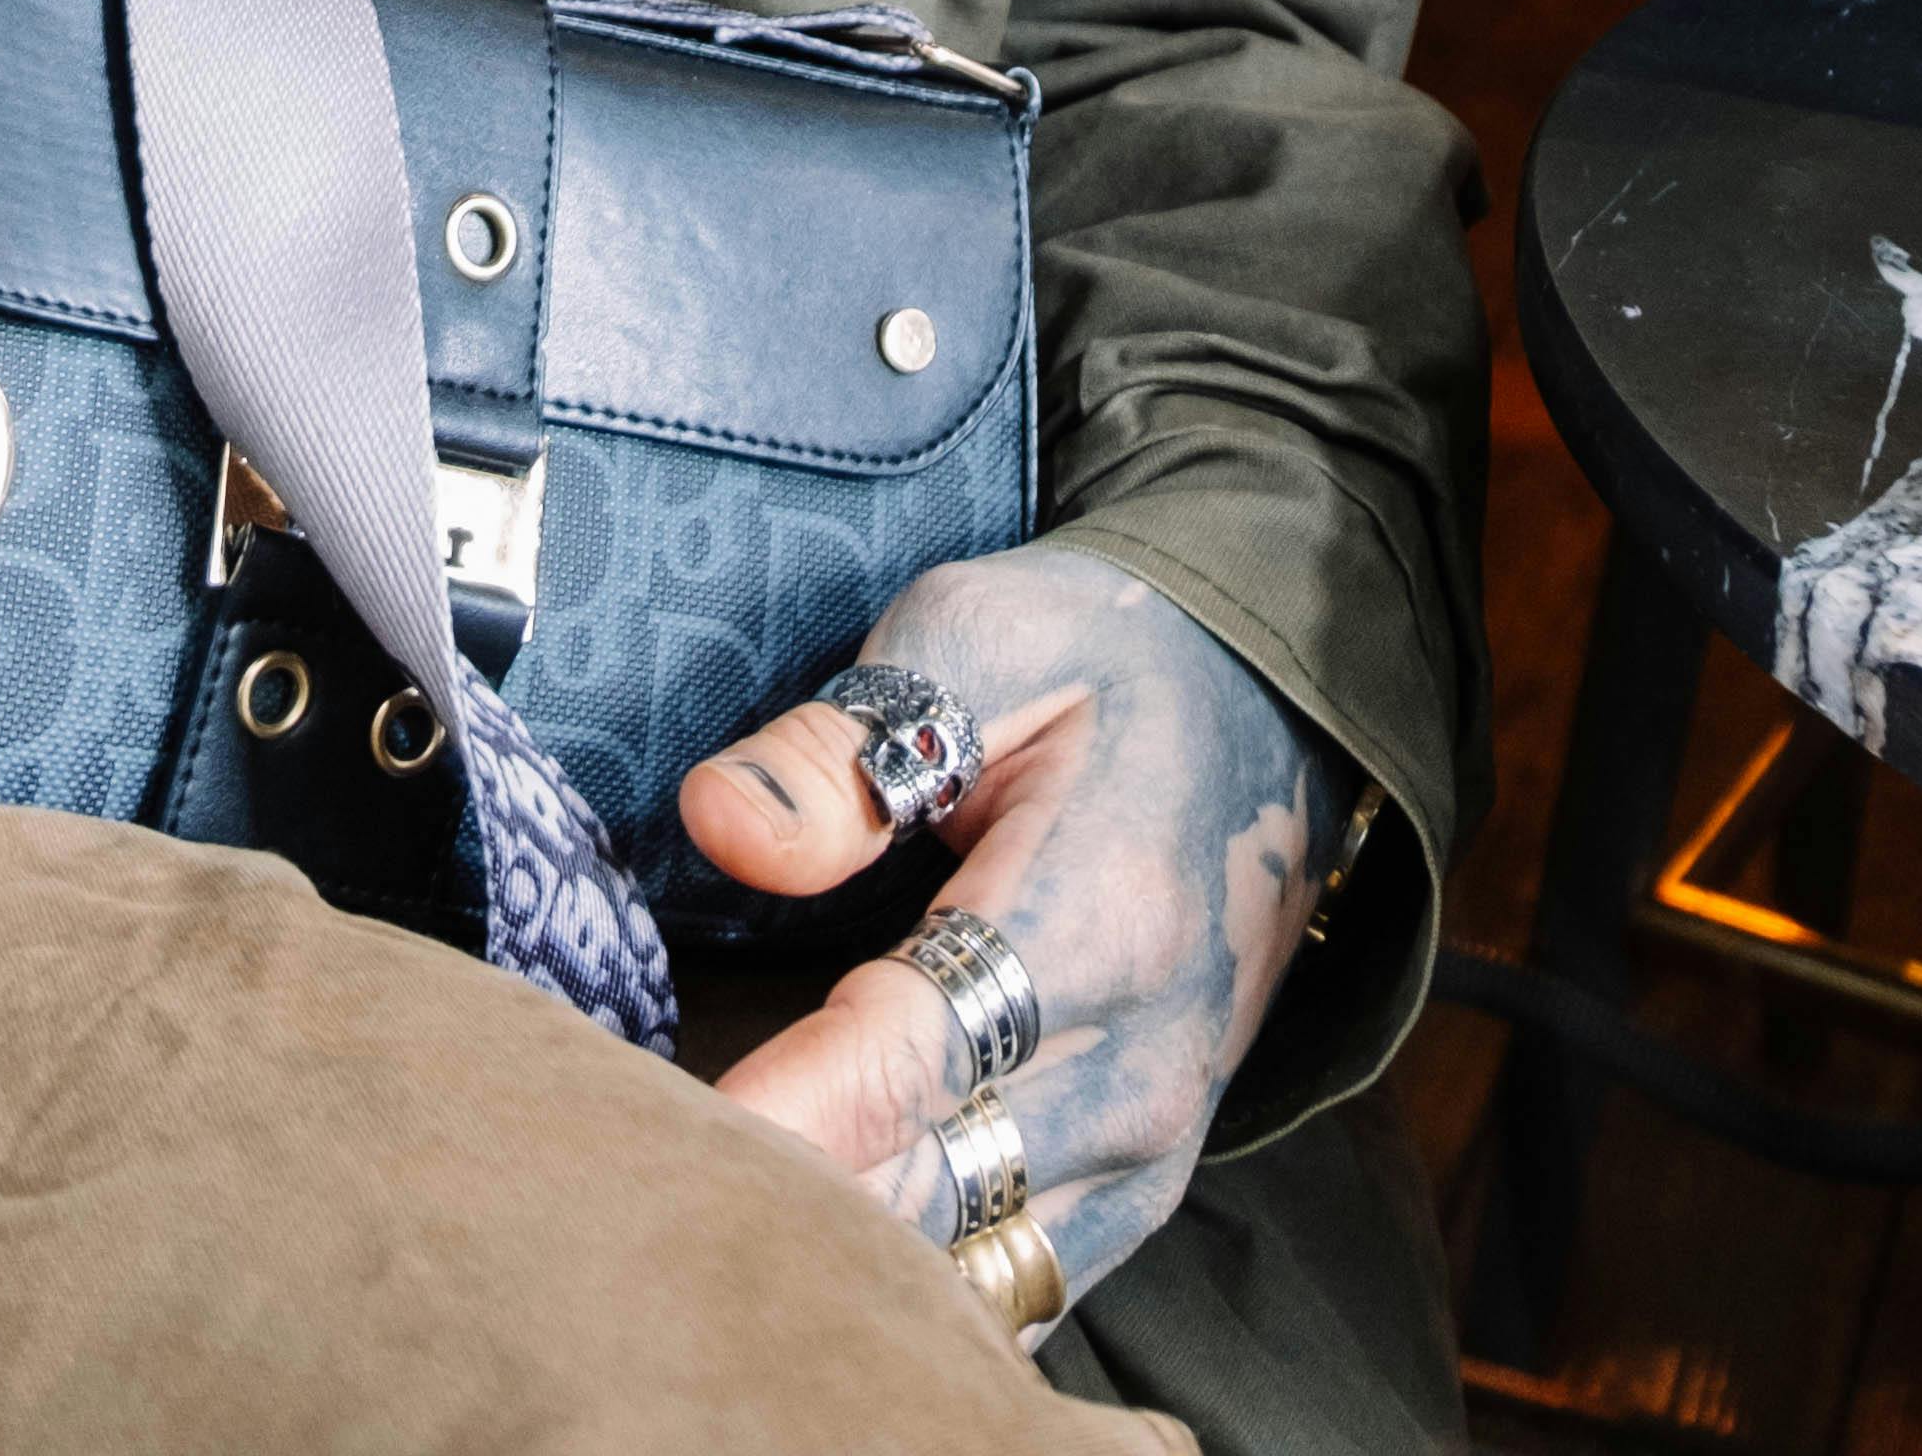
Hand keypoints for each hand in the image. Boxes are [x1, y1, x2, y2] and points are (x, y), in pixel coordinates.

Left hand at [681, 547, 1343, 1314]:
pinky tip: (815, 1238)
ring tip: (709, 1204)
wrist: (1272, 718)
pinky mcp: (1140, 1191)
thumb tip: (720, 822)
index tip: (668, 1133)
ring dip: (841, 1248)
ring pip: (969, 1263)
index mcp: (1101, 916)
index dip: (784, 1106)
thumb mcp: (978, 636)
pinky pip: (1015, 1286)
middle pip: (933, 1190)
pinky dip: (913, 1276)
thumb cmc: (1103, 665)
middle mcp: (1140, 1067)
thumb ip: (845, 743)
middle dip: (786, 1194)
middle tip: (648, 1168)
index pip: (913, 1055)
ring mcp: (1150, 1148)